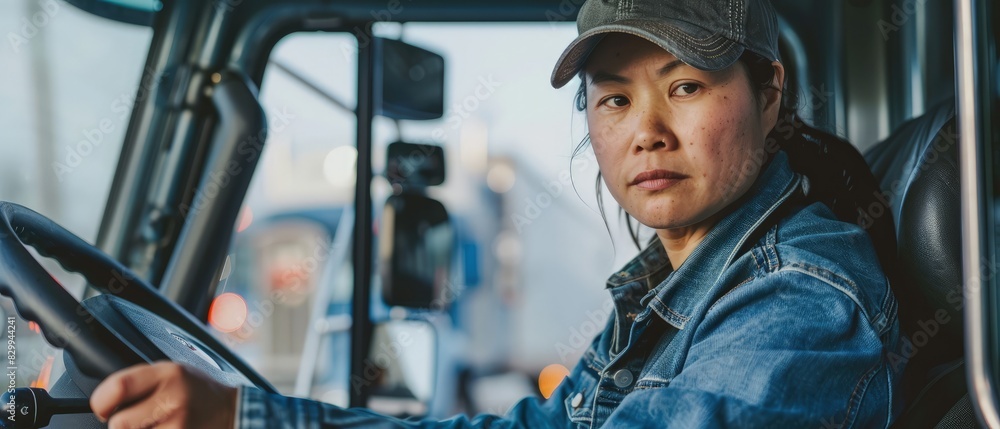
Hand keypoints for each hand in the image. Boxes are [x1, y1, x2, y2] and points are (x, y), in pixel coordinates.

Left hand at [89, 361, 237, 428]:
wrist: (230, 409)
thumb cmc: (196, 390)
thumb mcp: (171, 371)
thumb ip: (140, 382)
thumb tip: (103, 402)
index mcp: (168, 373)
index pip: (118, 387)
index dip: (101, 402)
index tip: (102, 407)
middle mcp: (174, 398)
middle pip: (119, 423)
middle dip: (121, 424)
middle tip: (136, 419)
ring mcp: (179, 424)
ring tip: (155, 424)